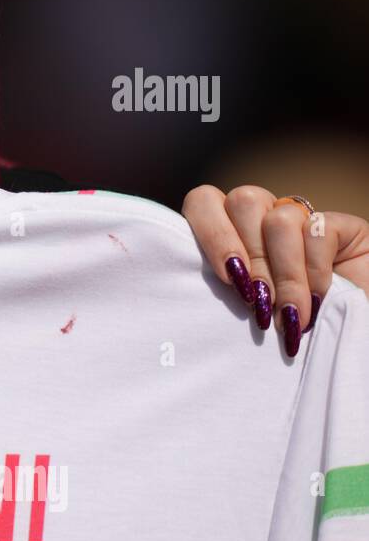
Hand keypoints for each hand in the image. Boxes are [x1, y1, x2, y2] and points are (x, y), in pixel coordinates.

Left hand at [182, 185, 368, 355]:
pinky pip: (317, 231)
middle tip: (260, 302)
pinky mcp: (337, 225)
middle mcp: (262, 219)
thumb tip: (193, 299)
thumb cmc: (285, 330)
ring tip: (288, 312)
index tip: (229, 278)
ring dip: (283, 273)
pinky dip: (315, 271)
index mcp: (229, 233)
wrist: (348, 339)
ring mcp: (301, 219)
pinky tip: (318, 300)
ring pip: (277, 219)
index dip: (211, 233)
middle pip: (242, 202)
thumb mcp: (246, 311)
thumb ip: (225, 292)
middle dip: (251, 260)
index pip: (203, 202)